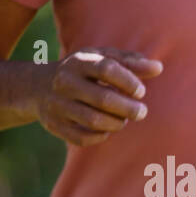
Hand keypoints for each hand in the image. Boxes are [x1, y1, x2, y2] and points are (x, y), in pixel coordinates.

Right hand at [33, 47, 162, 146]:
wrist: (37, 86)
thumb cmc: (84, 71)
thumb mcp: (103, 58)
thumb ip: (131, 62)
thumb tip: (158, 68)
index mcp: (78, 62)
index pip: (107, 69)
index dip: (129, 82)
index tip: (141, 92)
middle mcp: (64, 82)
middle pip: (103, 99)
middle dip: (129, 109)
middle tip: (141, 112)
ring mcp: (57, 104)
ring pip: (94, 121)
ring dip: (117, 123)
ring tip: (123, 120)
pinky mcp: (54, 124)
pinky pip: (82, 138)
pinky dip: (100, 137)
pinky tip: (107, 129)